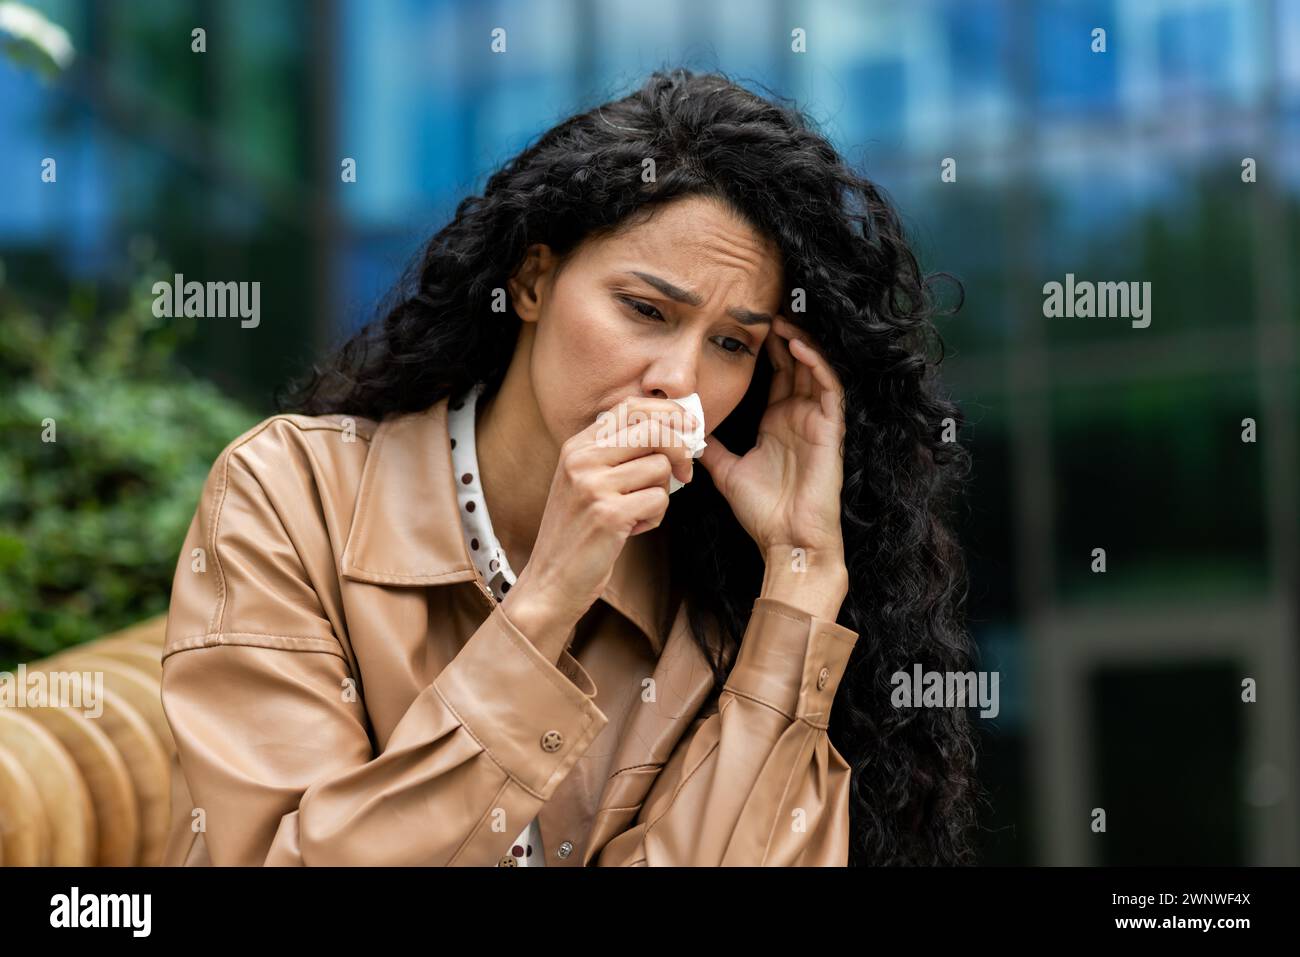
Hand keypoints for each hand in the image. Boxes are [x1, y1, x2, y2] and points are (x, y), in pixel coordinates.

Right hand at [504, 395, 696, 656]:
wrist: (550, 581)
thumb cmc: (578, 533)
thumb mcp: (586, 482)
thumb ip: (617, 454)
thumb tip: (674, 430)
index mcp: (576, 446)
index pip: (630, 408)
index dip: (667, 413)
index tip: (689, 427)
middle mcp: (581, 459)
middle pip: (651, 430)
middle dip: (679, 449)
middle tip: (684, 473)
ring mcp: (592, 485)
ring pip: (659, 468)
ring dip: (661, 494)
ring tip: (638, 512)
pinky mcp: (608, 514)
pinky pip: (658, 501)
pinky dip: (654, 518)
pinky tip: (633, 529)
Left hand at [697, 315, 846, 566]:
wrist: (786, 541)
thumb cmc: (761, 512)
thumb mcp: (726, 471)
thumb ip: (710, 447)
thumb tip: (683, 430)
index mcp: (776, 423)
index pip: (775, 375)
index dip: (766, 349)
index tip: (747, 324)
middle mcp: (798, 417)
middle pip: (795, 365)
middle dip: (783, 337)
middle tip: (765, 310)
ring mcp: (816, 422)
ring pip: (815, 370)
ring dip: (801, 344)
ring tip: (782, 321)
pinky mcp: (829, 431)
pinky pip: (829, 390)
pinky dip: (817, 366)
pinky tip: (800, 348)